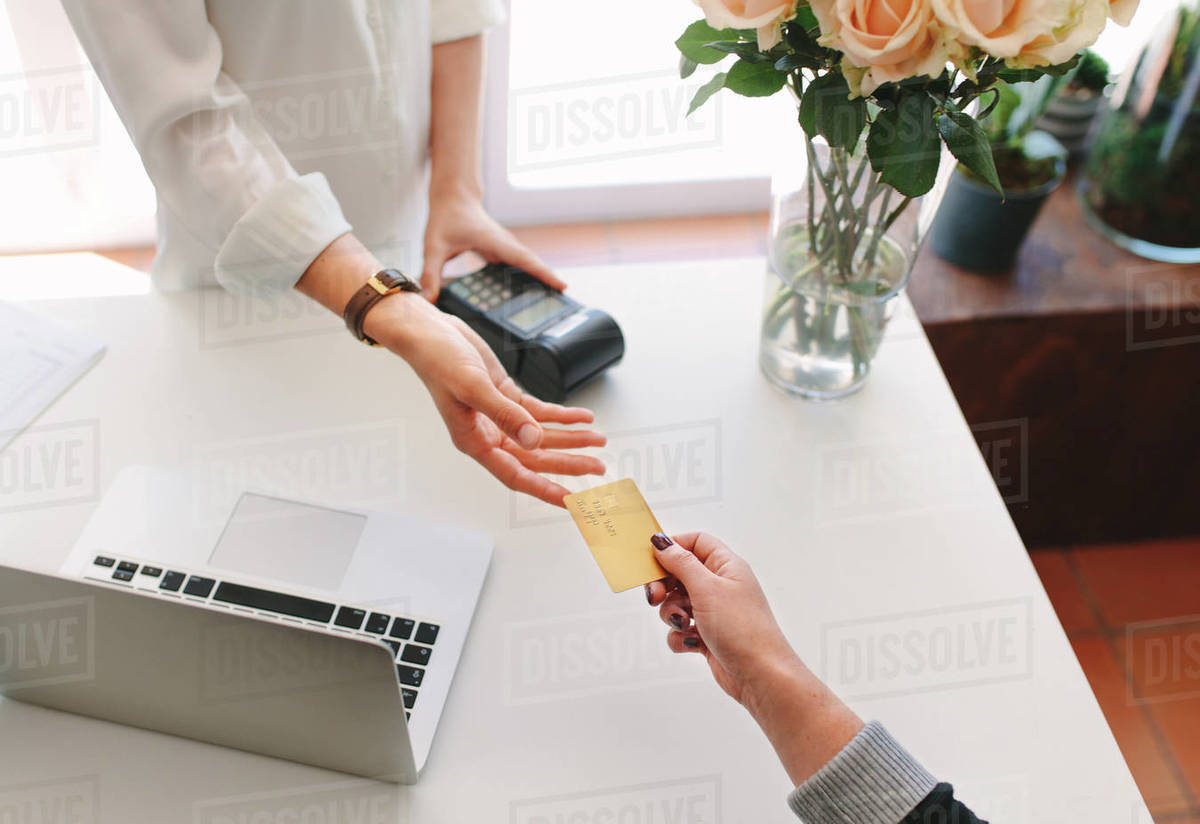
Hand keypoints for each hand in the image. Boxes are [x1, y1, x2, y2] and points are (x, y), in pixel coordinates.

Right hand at [363, 291, 605, 505]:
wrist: (430, 332)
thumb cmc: (438, 360)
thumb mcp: (473, 387)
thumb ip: (505, 414)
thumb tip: (535, 440)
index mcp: (474, 442)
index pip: (517, 476)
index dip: (546, 490)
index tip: (571, 501)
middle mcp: (488, 434)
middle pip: (536, 458)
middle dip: (568, 463)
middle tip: (598, 467)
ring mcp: (498, 416)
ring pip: (540, 437)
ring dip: (570, 439)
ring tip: (597, 440)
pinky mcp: (505, 397)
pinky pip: (538, 413)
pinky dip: (561, 416)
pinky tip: (582, 417)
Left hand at [421, 191, 564, 301]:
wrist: (453, 197)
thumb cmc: (446, 216)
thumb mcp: (434, 246)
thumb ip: (430, 273)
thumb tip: (427, 298)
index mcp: (494, 241)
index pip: (523, 259)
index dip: (543, 273)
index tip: (561, 284)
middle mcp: (504, 243)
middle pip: (531, 263)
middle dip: (548, 279)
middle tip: (563, 298)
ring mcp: (504, 246)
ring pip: (526, 263)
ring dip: (539, 278)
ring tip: (552, 298)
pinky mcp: (501, 249)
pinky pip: (517, 263)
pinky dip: (526, 275)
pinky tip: (527, 291)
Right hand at [645, 532, 800, 705]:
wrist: (760, 675)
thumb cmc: (743, 628)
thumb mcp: (707, 588)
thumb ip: (681, 562)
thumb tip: (661, 541)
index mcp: (726, 566)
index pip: (695, 543)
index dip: (673, 547)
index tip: (651, 559)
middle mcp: (720, 586)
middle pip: (680, 573)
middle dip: (664, 586)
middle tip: (654, 596)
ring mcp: (714, 611)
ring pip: (677, 602)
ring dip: (672, 614)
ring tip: (684, 624)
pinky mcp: (708, 635)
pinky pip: (681, 628)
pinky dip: (680, 635)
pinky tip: (692, 643)